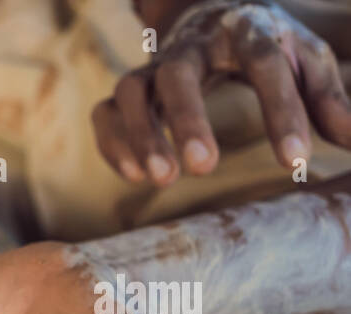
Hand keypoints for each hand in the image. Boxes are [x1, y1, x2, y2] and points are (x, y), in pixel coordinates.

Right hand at [93, 0, 350, 184]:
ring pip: (129, 93)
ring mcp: (151, 68)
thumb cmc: (265, 46)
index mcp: (244, 30)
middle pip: (177, 74)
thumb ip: (325, 98)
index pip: (264, 66)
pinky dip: (114, 144)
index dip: (281, 113)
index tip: (295, 162)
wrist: (211, 15)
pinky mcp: (126, 91)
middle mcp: (189, 46)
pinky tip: (136, 176)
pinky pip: (104, 114)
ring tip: (161, 179)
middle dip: (188, 119)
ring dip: (140, 135)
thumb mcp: (304, 60)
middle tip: (203, 168)